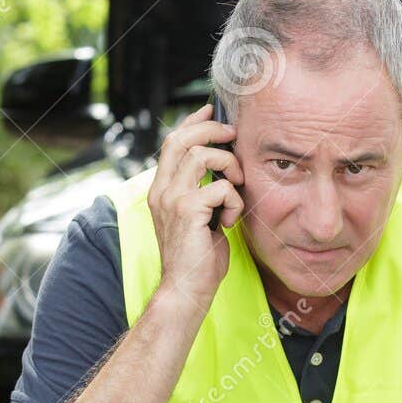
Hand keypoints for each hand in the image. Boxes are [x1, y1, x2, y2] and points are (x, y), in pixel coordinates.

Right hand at [147, 101, 242, 309]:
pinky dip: (234, 200)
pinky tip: (231, 221)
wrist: (186, 291)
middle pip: (182, 139)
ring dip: (229, 166)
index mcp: (162, 190)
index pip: (173, 143)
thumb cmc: (198, 261)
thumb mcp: (200, 220)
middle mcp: (162, 190)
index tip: (212, 111)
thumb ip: (205, 195)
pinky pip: (220, 187)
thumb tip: (226, 174)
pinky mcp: (188, 211)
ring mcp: (172, 200)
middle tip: (233, 136)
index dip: (193, 123)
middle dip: (212, 130)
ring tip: (238, 186)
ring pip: (201, 156)